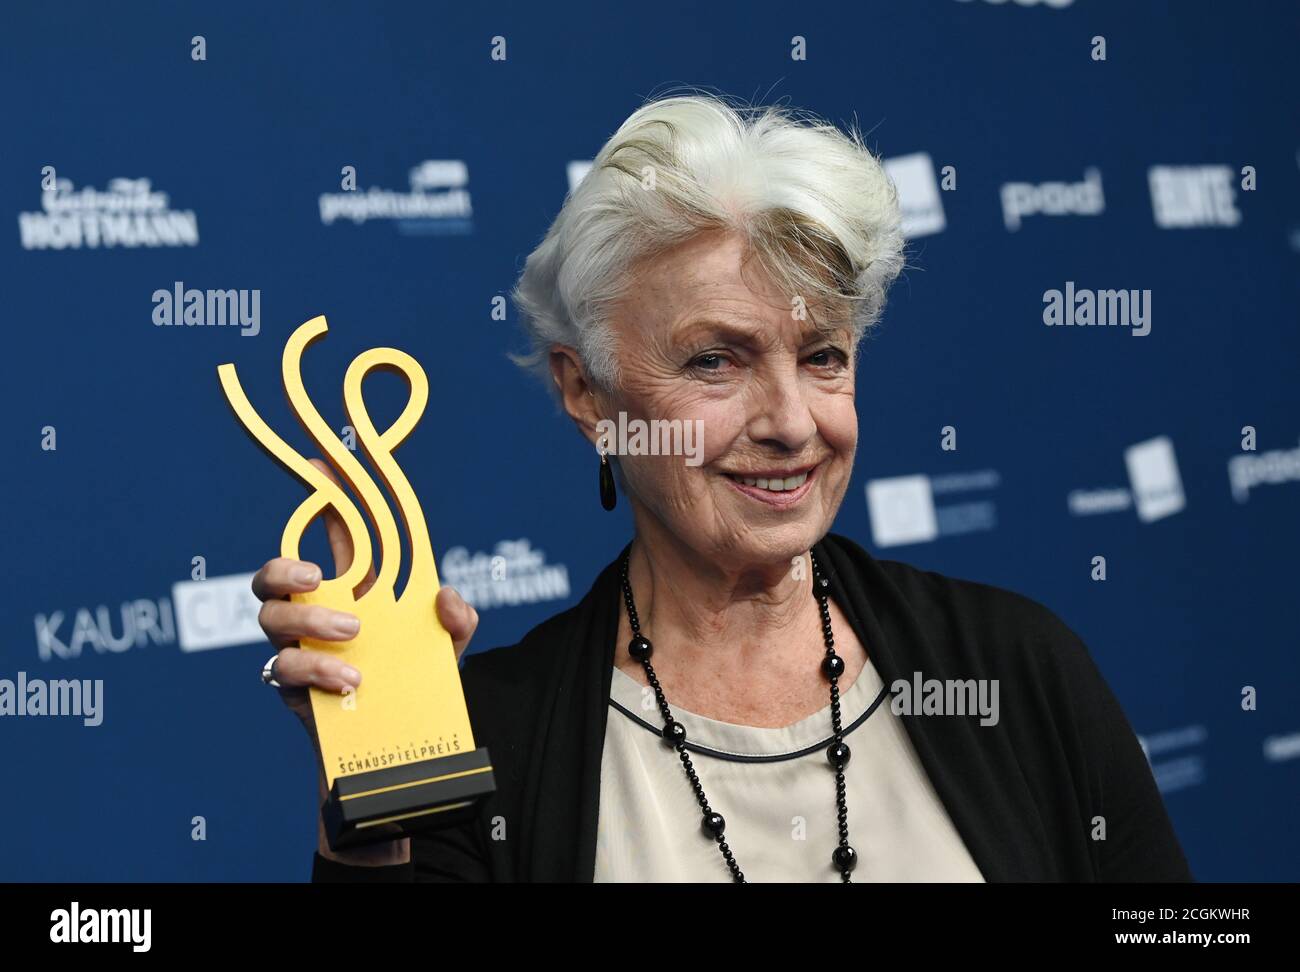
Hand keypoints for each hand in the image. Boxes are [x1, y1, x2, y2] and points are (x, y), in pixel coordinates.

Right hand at [250, 458, 479, 863]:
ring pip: (270, 622)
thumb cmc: (413, 688)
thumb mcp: (446, 651)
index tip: (325, 465)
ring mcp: (296, 652)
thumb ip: (456, 621)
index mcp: (351, 593)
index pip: (330, 539)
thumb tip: (444, 594)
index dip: (324, 501)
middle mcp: (313, 616)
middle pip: (273, 577)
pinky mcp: (291, 690)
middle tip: (320, 579)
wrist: (398, 756)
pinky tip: (351, 680)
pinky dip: (318, 670)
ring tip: (353, 635)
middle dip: (285, 568)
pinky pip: (283, 671)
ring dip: (310, 622)